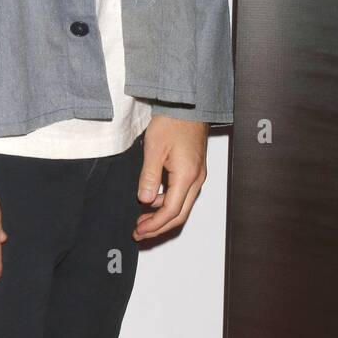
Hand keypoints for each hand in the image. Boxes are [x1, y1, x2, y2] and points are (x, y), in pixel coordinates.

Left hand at [134, 117, 208, 240]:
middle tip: (140, 232)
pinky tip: (154, 200)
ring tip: (143, 219)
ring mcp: (197, 175)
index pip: (171, 211)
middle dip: (159, 227)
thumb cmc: (172, 122)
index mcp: (187, 176)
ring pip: (182, 206)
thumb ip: (149, 177)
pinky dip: (168, 203)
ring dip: (163, 216)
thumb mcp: (154, 149)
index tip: (139, 230)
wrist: (187, 105)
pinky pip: (183, 195)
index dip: (154, 225)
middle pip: (180, 214)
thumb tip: (145, 200)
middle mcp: (196, 179)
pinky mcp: (194, 169)